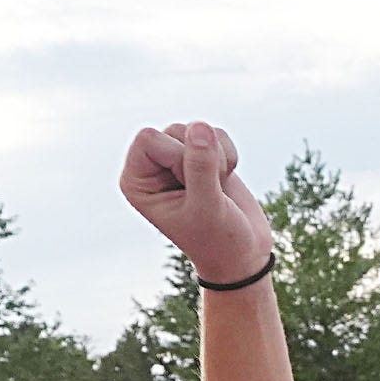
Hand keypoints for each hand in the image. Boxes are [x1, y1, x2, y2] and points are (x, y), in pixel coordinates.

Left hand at [119, 121, 275, 284]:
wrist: (243, 253)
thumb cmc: (218, 239)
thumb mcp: (207, 207)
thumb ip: (201, 166)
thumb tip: (200, 126)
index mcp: (136, 181)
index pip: (148, 138)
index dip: (177, 158)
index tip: (190, 189)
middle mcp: (152, 167)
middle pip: (173, 130)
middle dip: (199, 157)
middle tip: (206, 192)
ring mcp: (176, 160)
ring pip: (196, 128)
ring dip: (217, 156)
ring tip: (217, 188)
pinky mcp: (202, 155)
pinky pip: (216, 132)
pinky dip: (229, 154)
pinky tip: (225, 180)